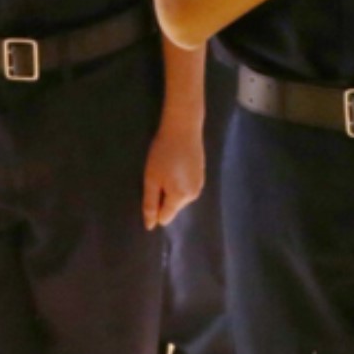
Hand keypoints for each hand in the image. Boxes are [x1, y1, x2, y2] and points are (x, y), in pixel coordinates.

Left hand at [140, 115, 204, 229]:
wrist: (183, 127)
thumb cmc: (163, 153)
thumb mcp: (151, 178)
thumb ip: (150, 203)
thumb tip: (151, 226)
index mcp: (180, 197)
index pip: (165, 217)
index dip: (154, 207)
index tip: (151, 189)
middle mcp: (193, 196)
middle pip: (173, 207)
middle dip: (163, 197)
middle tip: (158, 175)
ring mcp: (200, 185)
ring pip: (180, 198)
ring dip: (172, 189)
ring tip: (168, 168)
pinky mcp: (202, 176)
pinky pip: (187, 188)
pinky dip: (180, 181)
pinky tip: (177, 165)